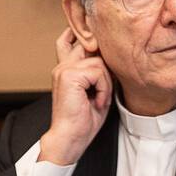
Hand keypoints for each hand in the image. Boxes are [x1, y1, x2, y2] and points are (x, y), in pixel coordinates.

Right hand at [39, 27, 112, 165]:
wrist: (71, 137)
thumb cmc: (84, 118)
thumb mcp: (96, 90)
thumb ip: (99, 71)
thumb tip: (112, 55)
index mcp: (66, 68)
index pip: (72, 39)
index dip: (87, 38)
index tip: (101, 45)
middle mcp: (63, 66)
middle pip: (91, 46)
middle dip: (105, 64)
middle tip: (105, 87)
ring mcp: (64, 69)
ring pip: (100, 62)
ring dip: (106, 83)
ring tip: (99, 99)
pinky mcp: (69, 75)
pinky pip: (99, 72)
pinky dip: (104, 89)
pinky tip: (97, 102)